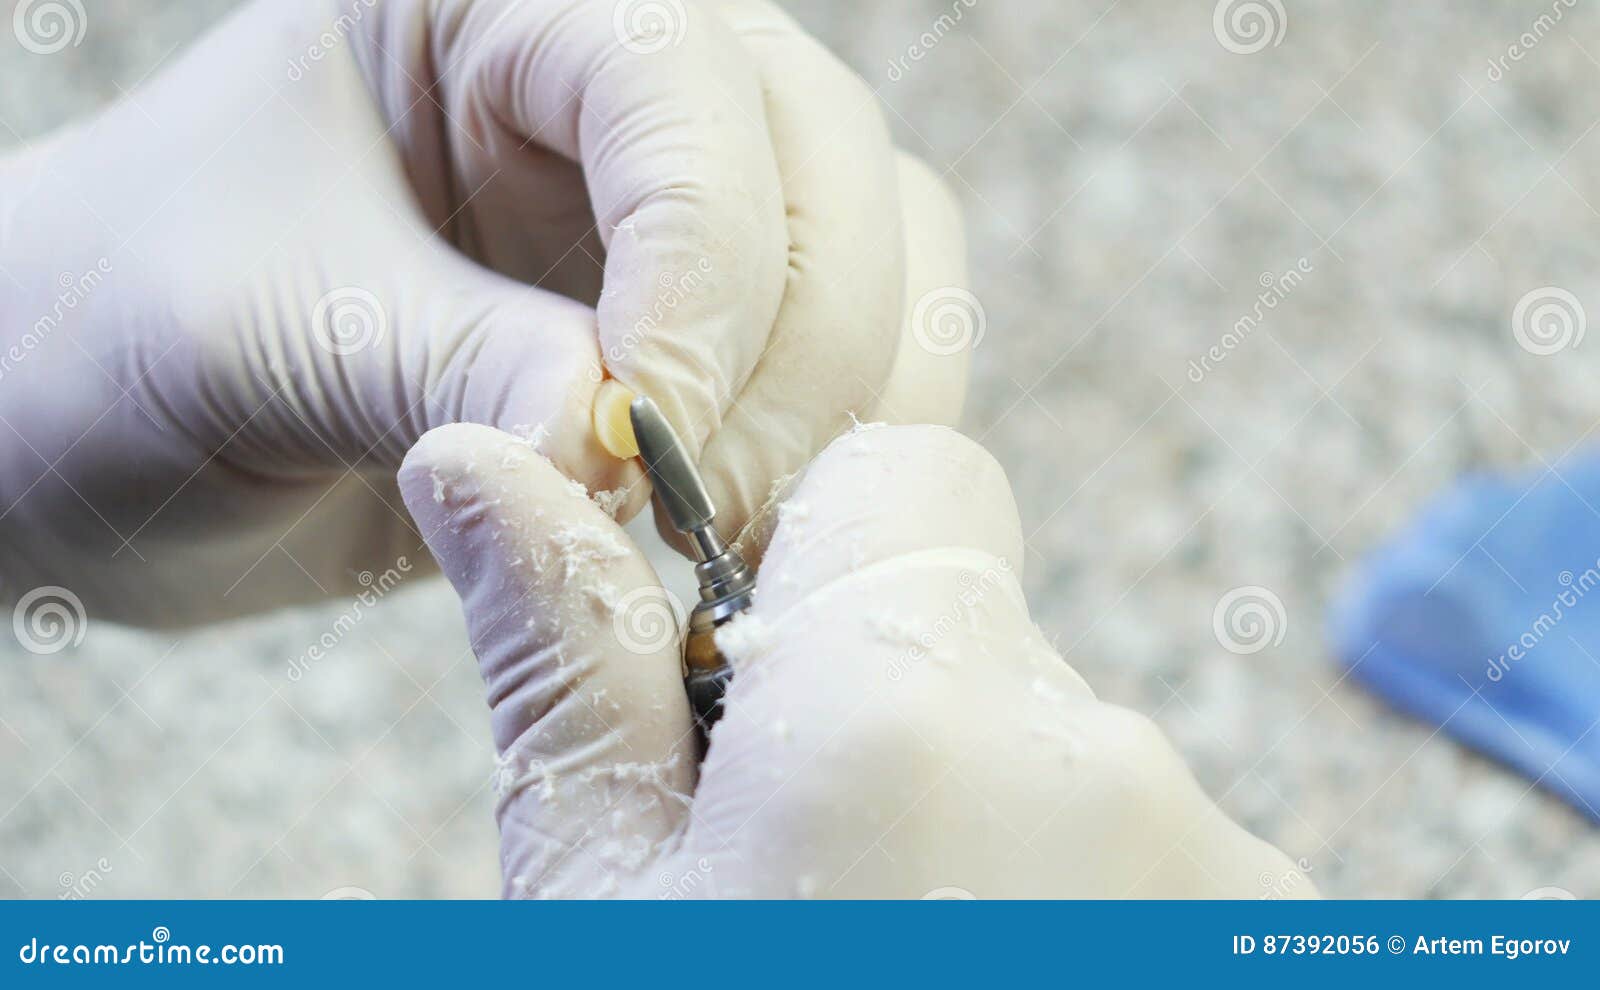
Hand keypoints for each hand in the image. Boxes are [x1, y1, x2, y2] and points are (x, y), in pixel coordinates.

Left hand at [0, 0, 967, 624]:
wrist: (98, 430)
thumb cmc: (113, 330)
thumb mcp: (243, 333)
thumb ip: (439, 365)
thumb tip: (613, 441)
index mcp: (485, 6)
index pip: (678, 86)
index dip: (698, 265)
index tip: (639, 439)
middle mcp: (608, 82)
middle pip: (826, 168)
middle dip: (784, 358)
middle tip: (688, 510)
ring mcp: (676, 204)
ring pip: (881, 259)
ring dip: (833, 412)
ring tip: (711, 536)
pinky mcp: (708, 324)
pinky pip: (860, 353)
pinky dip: (837, 447)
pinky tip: (745, 529)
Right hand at [398, 422, 1314, 897]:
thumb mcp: (599, 920)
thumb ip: (568, 668)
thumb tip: (480, 467)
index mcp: (908, 712)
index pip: (909, 471)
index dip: (815, 548)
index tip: (753, 674)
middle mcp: (1103, 761)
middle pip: (977, 628)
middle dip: (881, 710)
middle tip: (791, 886)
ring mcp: (1222, 866)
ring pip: (1063, 753)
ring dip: (976, 825)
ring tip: (891, 960)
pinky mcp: (1278, 933)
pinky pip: (1151, 854)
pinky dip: (1069, 901)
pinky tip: (981, 981)